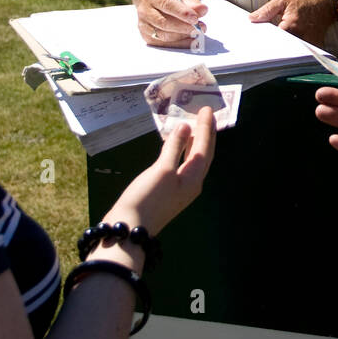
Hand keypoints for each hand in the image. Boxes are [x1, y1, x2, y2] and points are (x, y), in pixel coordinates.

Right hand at [107, 105, 215, 235]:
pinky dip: (180, 152)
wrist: (129, 229)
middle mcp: (191, 184)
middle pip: (202, 154)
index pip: (204, 148)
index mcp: (194, 179)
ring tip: (192, 125)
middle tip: (205, 114)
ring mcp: (179, 190)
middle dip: (205, 134)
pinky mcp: (166, 192)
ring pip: (192, 160)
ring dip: (193, 143)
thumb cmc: (147, 199)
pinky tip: (174, 145)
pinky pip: (180, 165)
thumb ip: (174, 148)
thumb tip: (185, 127)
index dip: (206, 128)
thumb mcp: (162, 170)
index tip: (208, 109)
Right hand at [138, 0, 207, 47]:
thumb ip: (193, 2)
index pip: (167, 4)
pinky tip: (190, 40)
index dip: (182, 12)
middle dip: (185, 27)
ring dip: (183, 36)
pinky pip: (164, 44)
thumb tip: (203, 10)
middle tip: (201, 27)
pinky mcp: (148, 37)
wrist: (158, 5)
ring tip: (197, 32)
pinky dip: (180, 43)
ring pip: (164, 36)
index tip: (195, 18)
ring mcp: (144, 26)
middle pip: (164, 23)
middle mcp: (145, 11)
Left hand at [249, 0, 336, 46]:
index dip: (264, 42)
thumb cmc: (304, 1)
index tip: (257, 44)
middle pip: (282, 48)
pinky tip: (287, 46)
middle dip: (273, 48)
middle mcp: (301, 36)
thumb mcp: (283, 0)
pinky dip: (294, 51)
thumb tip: (252, 19)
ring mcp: (309, 43)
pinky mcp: (314, 47)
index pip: (273, 40)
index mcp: (291, 24)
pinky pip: (301, 54)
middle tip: (263, 48)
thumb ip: (266, 10)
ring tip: (275, 47)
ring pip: (291, 53)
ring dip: (283, 51)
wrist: (326, 3)